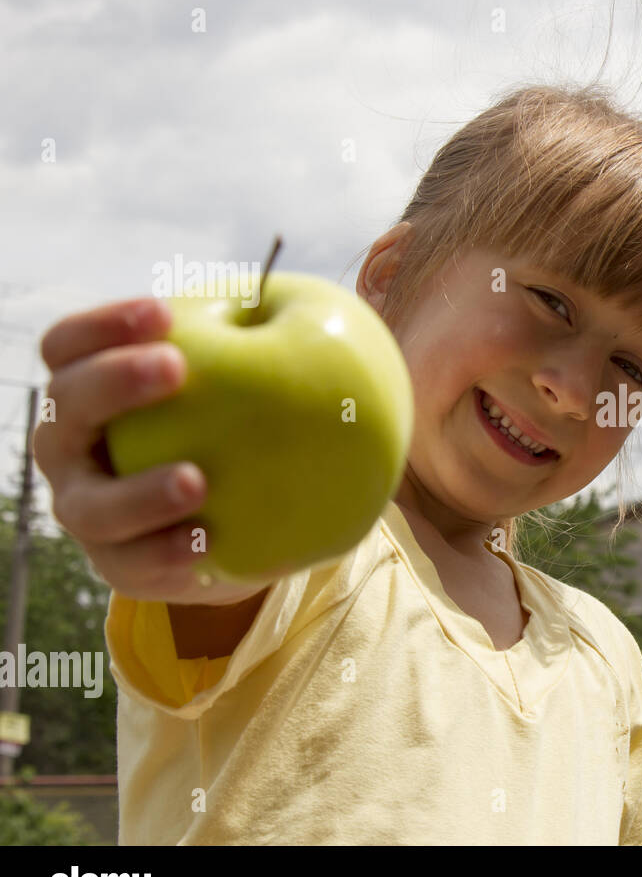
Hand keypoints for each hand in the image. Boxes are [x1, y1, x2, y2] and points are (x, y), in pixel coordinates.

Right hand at [34, 297, 264, 605]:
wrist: (237, 523)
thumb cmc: (240, 430)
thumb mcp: (255, 385)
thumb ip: (271, 348)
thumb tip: (339, 311)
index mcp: (90, 389)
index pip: (71, 346)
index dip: (104, 324)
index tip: (165, 313)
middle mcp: (71, 447)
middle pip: (67, 406)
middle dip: (113, 382)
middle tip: (177, 368)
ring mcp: (87, 509)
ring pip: (91, 505)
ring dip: (141, 492)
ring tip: (197, 480)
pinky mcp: (118, 564)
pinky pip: (135, 565)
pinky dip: (169, 554)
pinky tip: (210, 543)